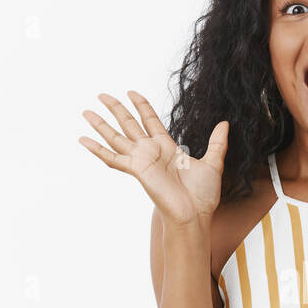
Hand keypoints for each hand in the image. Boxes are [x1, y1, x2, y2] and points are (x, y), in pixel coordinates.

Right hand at [79, 90, 227, 228]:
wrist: (195, 214)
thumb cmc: (203, 195)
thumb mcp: (213, 163)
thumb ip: (217, 143)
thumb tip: (225, 124)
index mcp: (167, 148)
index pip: (150, 121)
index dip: (141, 106)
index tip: (132, 92)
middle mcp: (151, 152)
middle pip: (129, 124)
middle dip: (116, 109)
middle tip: (102, 95)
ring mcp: (141, 160)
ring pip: (116, 137)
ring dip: (101, 124)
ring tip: (86, 111)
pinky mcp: (136, 170)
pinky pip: (112, 158)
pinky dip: (97, 149)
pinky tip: (83, 140)